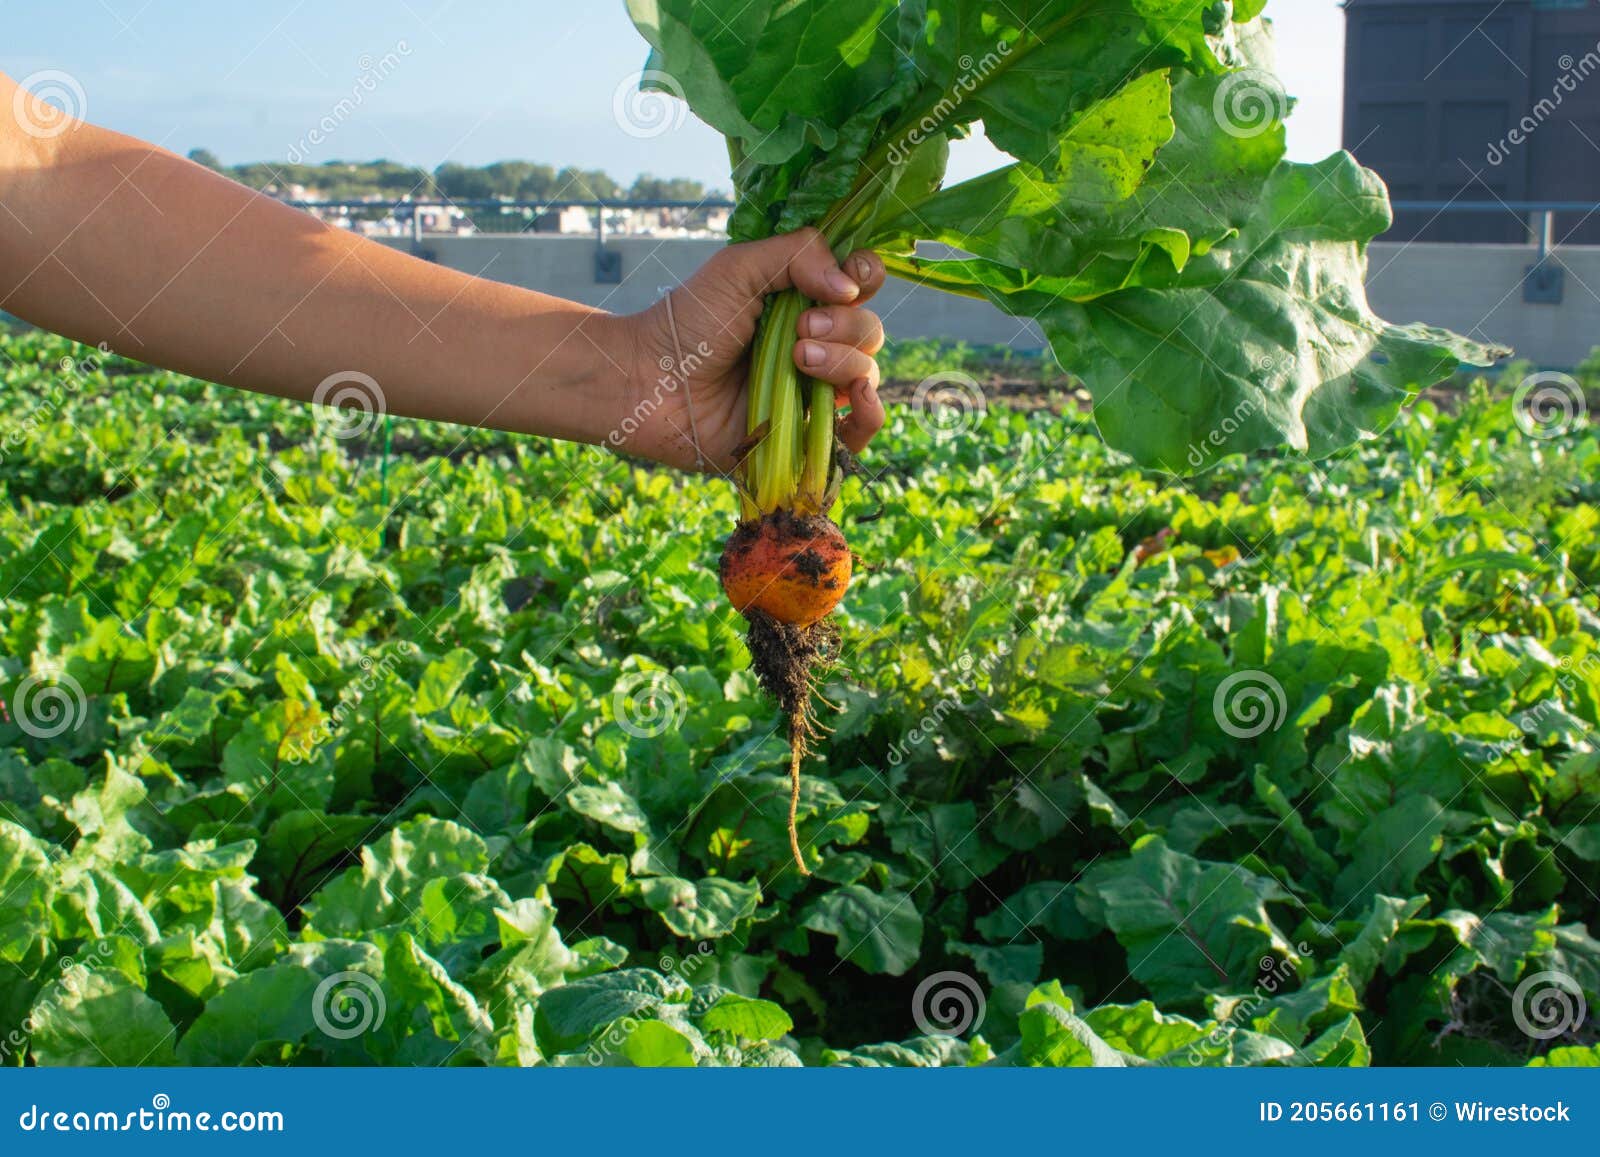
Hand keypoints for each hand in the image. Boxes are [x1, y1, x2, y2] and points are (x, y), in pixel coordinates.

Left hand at [617, 228, 887, 473]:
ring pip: (867, 374)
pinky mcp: (805, 436)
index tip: (844, 282)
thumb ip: (797, 255)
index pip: (860, 285)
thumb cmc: (686, 323)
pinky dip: (872, 413)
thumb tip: (849, 287)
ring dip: (844, 361)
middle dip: (844, 325)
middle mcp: (816, 344)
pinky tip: (855, 397)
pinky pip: (860, 431)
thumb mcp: (737, 268)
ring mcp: (812, 391)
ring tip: (798, 359)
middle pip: (869, 330)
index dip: (864, 278)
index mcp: (803, 301)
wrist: (651, 384)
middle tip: (799, 331)